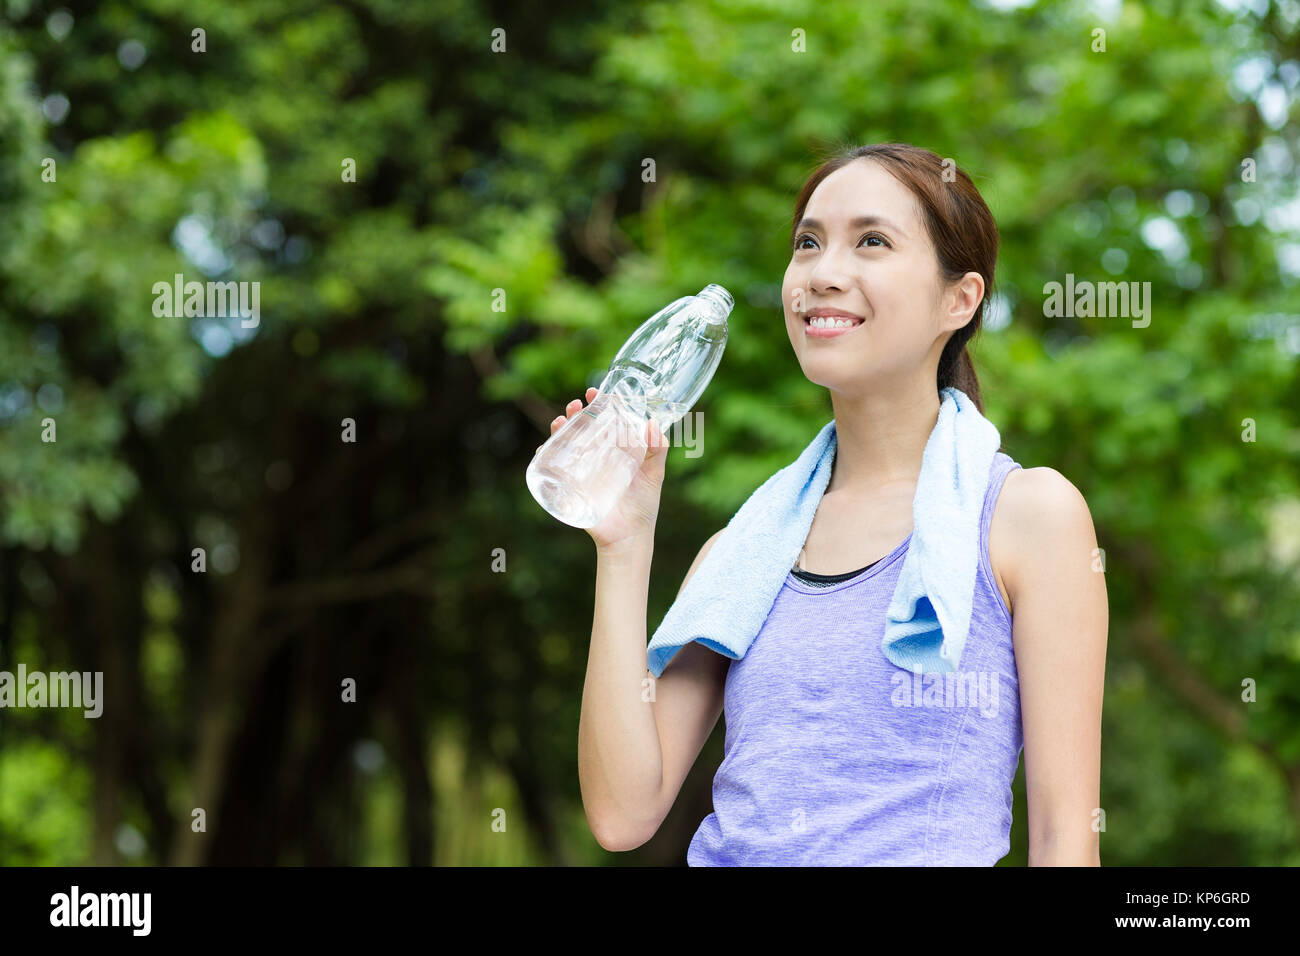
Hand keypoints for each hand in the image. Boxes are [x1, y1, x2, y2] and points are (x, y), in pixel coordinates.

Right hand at [539, 387, 668, 553]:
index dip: (599, 405)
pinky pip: (552, 469)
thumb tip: (652, 424)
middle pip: (581, 428)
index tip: (597, 392)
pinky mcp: (570, 488)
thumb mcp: (654, 474)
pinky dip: (545, 456)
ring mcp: (581, 471)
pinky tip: (545, 448)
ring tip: (560, 421)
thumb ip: (657, 451)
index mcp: (616, 449)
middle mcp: (596, 456)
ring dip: (559, 429)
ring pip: (565, 444)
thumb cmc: (643, 505)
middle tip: (577, 404)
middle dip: (576, 414)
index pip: (605, 420)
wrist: (629, 538)